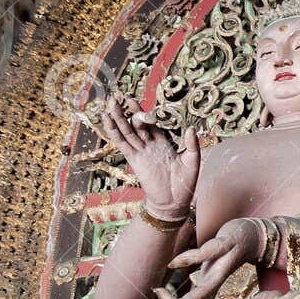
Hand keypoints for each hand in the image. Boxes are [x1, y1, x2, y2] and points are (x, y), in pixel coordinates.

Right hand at [99, 94, 199, 218]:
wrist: (174, 203)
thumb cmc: (185, 183)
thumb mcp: (192, 161)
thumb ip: (191, 145)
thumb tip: (191, 128)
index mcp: (162, 142)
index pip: (150, 123)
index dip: (143, 112)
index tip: (136, 100)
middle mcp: (149, 145)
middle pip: (135, 124)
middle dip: (127, 110)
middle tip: (120, 95)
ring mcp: (141, 152)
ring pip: (127, 131)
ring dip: (118, 118)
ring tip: (110, 104)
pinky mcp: (134, 160)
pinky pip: (122, 144)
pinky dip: (114, 133)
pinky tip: (107, 122)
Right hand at [157, 218, 276, 298]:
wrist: (256, 234)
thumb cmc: (229, 254)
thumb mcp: (211, 273)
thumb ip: (198, 286)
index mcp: (214, 285)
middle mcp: (219, 278)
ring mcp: (224, 262)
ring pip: (209, 285)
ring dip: (190, 298)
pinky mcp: (227, 244)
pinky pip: (208, 253)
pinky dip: (189, 258)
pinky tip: (172, 263)